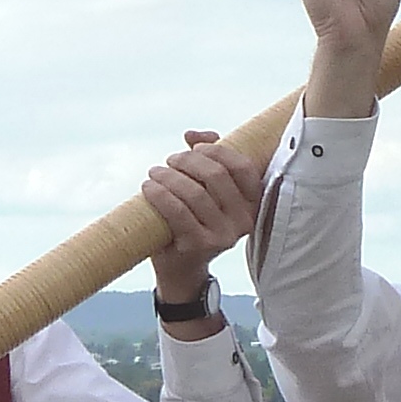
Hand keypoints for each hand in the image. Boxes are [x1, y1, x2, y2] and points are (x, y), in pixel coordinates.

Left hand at [143, 128, 264, 326]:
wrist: (181, 266)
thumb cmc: (195, 220)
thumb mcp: (208, 190)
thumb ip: (208, 158)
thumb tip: (192, 135)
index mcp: (251, 203)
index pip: (243, 167)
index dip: (217, 150)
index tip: (194, 146)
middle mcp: (243, 221)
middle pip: (216, 176)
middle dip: (188, 160)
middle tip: (170, 160)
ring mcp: (223, 236)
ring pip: (195, 193)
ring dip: (169, 176)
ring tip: (155, 173)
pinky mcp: (200, 245)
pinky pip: (178, 211)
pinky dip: (160, 195)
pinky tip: (148, 188)